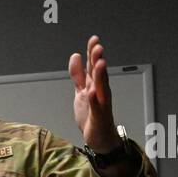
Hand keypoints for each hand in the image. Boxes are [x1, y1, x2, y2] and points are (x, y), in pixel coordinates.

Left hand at [69, 34, 117, 152]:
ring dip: (101, 75)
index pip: (94, 65)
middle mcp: (100, 91)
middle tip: (98, 47)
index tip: (94, 39)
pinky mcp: (99, 116)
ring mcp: (101, 103)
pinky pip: (97, 107)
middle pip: (99, 73)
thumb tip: (75, 56)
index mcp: (95, 84)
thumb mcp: (81, 91)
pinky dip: (95, 99)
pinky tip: (92, 92)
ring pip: (102, 87)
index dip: (93, 52)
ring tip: (100, 63)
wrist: (99, 136)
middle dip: (98, 60)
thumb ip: (78, 75)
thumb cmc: (92, 113)